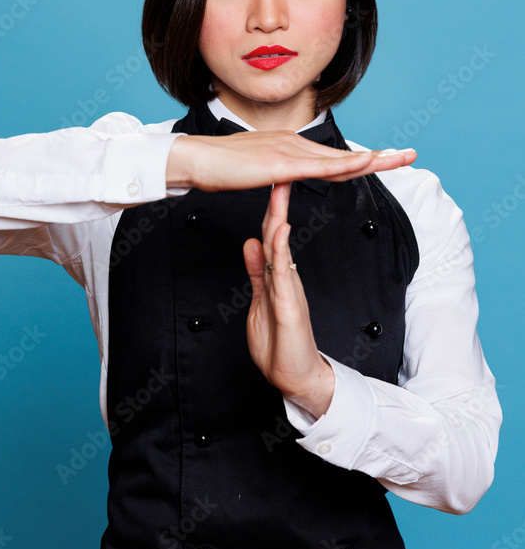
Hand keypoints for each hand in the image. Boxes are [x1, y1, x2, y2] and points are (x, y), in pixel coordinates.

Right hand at [166, 129, 415, 191]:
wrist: (196, 159)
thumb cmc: (219, 166)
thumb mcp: (255, 169)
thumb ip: (274, 170)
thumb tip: (285, 176)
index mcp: (290, 145)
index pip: (333, 156)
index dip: (362, 158)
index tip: (385, 159)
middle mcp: (295, 143)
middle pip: (344, 154)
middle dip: (380, 156)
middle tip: (410, 155)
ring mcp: (289, 151)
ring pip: (338, 158)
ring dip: (371, 159)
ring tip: (398, 159)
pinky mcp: (280, 163)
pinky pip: (318, 166)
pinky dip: (344, 166)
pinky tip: (363, 165)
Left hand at [243, 182, 334, 418]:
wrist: (297, 376)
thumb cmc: (279, 343)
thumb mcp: (260, 300)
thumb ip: (256, 272)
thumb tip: (251, 244)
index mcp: (276, 275)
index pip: (271, 236)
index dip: (268, 209)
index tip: (268, 184)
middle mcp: (285, 277)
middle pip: (278, 234)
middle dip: (276, 203)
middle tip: (278, 172)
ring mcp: (289, 289)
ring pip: (282, 247)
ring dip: (279, 218)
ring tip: (280, 191)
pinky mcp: (290, 304)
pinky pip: (283, 272)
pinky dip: (281, 250)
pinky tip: (280, 231)